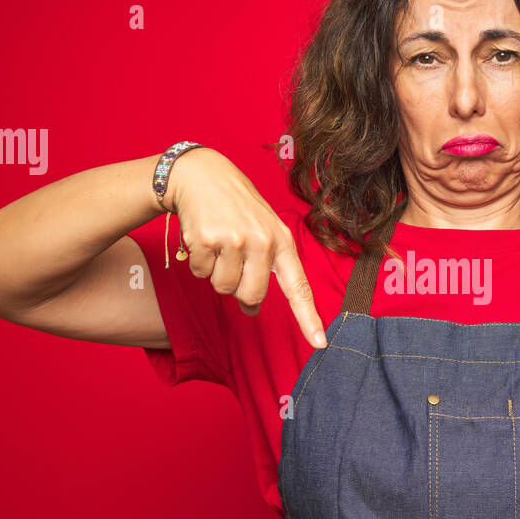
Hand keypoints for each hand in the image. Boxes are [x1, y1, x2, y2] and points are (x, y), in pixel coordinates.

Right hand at [164, 148, 325, 347]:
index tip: (320, 344)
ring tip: (219, 244)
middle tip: (234, 264)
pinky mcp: (207, 240)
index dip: (309, 318)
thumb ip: (264, 268)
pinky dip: (199, 263)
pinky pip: (201, 274)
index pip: (299, 287)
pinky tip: (204, 239)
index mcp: (282, 241)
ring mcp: (234, 240)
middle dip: (240, 291)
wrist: (202, 175)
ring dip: (217, 274)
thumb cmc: (236, 208)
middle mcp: (262, 241)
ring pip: (224, 288)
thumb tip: (251, 309)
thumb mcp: (262, 230)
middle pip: (251, 296)